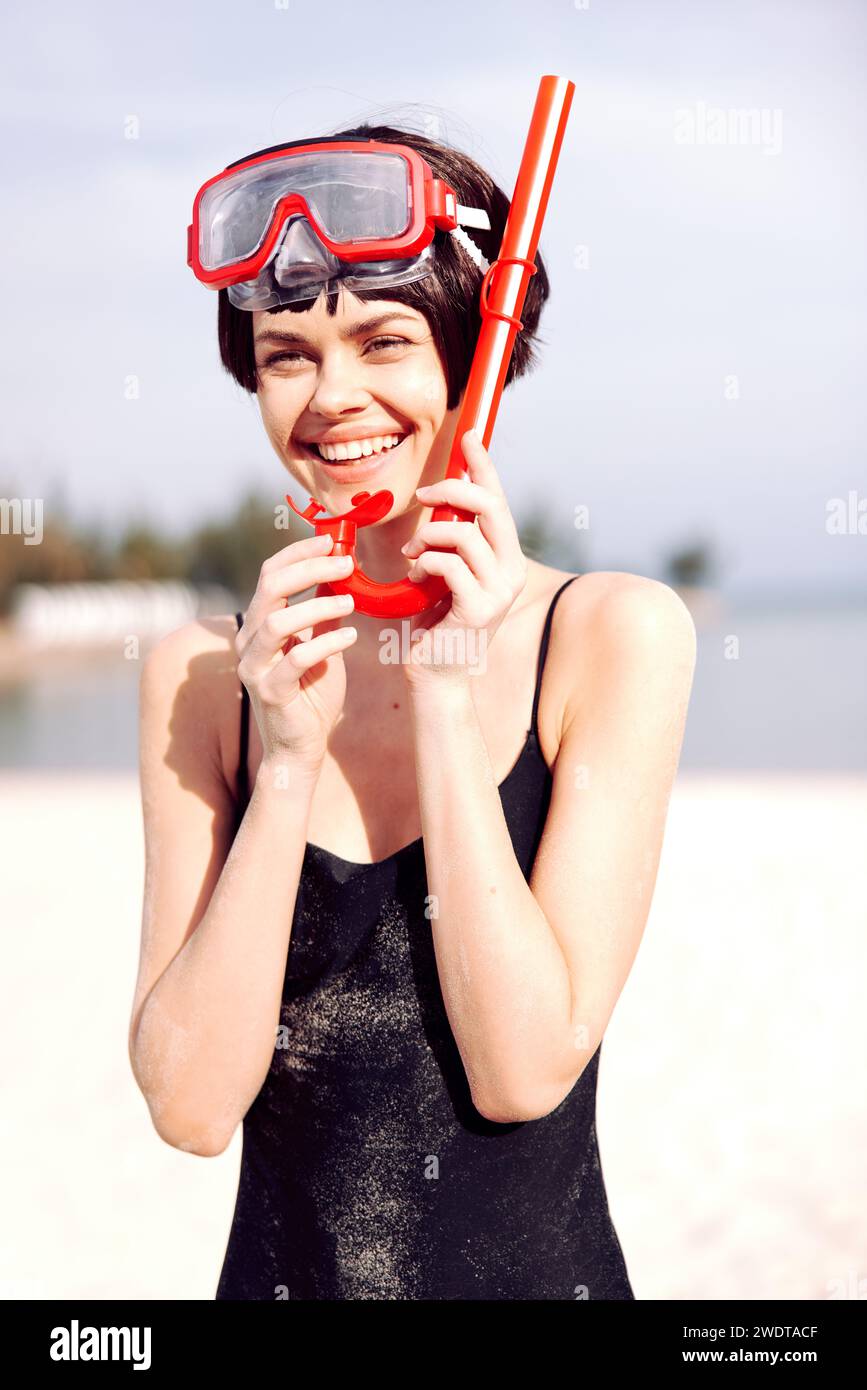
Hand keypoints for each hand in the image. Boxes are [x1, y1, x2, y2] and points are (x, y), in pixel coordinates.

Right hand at [235, 533, 357, 767]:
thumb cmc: (312, 693)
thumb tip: (340, 571)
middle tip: (346, 563)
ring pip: (278, 622)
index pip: (271, 573)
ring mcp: (255, 666)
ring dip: (319, 606)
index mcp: (260, 623)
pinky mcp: (270, 692)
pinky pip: (296, 660)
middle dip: (309, 570)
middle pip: (271, 588)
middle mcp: (249, 640)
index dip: (299, 553)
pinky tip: (351, 636)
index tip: (333, 541)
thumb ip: (325, 612)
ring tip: (352, 601)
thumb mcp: (322, 644)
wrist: (301, 746)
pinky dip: (326, 644)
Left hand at [399, 429, 527, 686]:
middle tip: (423, 496)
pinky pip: (449, 564)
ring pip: (464, 534)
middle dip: (454, 490)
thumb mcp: (445, 572)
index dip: (484, 466)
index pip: (499, 501)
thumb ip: (451, 540)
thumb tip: (441, 496)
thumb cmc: (435, 622)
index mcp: (506, 558)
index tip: (469, 435)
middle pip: (491, 507)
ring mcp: (499, 591)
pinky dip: (425, 563)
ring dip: (428, 537)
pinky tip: (415, 577)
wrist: (435, 674)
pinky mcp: (479, 609)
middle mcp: (511, 571)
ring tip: (412, 555)